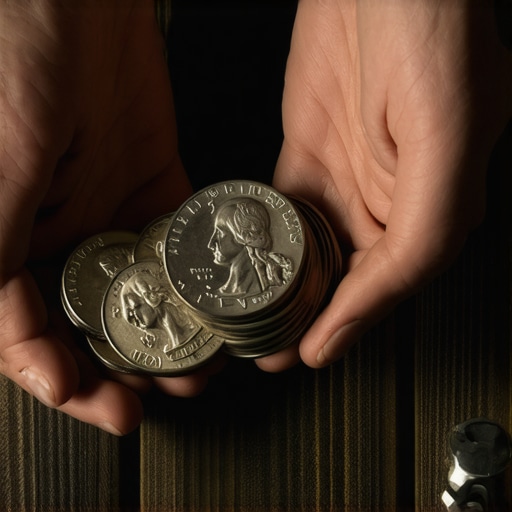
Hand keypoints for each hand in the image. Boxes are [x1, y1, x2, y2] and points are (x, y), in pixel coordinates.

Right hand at [0, 0, 209, 434]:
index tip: (100, 404)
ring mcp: (108, 212)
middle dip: (125, 367)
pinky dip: (194, 281)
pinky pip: (177, 246)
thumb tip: (16, 348)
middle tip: (159, 395)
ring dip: (169, 334)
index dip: (60, 380)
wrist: (68, 1)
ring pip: (140, 295)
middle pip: (91, 325)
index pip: (30, 336)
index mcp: (4, 242)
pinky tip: (213, 307)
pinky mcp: (155, 186)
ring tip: (199, 365)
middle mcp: (55, 235)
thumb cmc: (9, 67)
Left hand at [257, 0, 511, 370]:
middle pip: (348, 276)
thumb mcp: (447, 132)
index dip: (352, 321)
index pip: (390, 281)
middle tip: (271, 350)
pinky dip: (265, 240)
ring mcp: (345, 176)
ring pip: (312, 250)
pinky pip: (282, 209)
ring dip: (282, 289)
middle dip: (309, 317)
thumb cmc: (431, 28)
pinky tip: (247, 264)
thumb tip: (393, 286)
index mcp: (431, 202)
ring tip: (250, 321)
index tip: (313, 353)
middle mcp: (389, 197)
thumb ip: (429, 219)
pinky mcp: (307, 152)